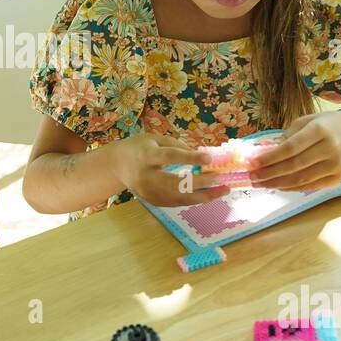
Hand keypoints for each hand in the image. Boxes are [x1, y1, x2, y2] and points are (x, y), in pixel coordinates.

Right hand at [110, 134, 225, 206]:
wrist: (116, 166)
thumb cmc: (139, 148)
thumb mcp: (154, 138)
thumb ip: (177, 145)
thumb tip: (201, 156)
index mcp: (146, 156)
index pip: (169, 158)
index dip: (190, 158)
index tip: (209, 159)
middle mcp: (146, 177)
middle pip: (176, 184)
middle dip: (200, 183)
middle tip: (220, 179)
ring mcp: (149, 193)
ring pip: (180, 198)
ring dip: (204, 196)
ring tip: (223, 190)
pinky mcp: (153, 202)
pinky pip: (178, 202)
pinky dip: (195, 199)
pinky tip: (210, 194)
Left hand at [247, 109, 340, 192]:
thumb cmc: (327, 124)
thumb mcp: (307, 121)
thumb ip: (288, 136)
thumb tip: (265, 153)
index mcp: (320, 130)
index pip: (291, 148)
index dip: (270, 158)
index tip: (252, 163)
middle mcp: (330, 149)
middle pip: (294, 166)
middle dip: (270, 174)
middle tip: (252, 178)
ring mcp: (336, 166)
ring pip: (301, 180)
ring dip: (277, 184)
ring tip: (261, 184)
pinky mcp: (338, 178)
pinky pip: (310, 186)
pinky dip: (292, 188)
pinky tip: (278, 186)